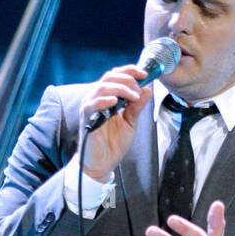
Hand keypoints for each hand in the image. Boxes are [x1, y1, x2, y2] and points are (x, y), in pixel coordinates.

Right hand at [79, 65, 152, 180]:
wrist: (103, 164)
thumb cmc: (113, 143)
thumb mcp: (130, 122)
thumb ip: (137, 106)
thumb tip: (147, 89)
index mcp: (107, 97)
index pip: (116, 76)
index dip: (130, 71)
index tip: (145, 74)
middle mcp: (97, 99)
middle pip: (109, 77)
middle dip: (127, 79)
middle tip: (139, 89)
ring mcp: (90, 108)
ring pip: (102, 87)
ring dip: (120, 88)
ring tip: (133, 97)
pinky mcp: (86, 119)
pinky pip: (92, 105)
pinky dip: (103, 100)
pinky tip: (115, 101)